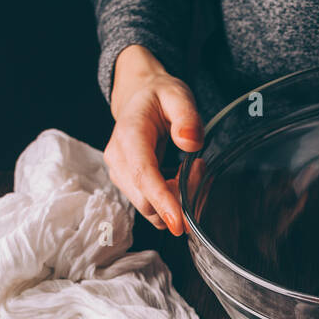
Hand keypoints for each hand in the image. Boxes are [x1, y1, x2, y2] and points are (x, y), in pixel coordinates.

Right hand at [104, 45, 202, 234]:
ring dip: (178, 199)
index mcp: (129, 134)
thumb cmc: (159, 97)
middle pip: (148, 200)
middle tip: (200, 167)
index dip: (162, 202)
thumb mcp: (177, 95)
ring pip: (151, 209)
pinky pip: (153, 207)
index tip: (179, 223)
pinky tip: (182, 176)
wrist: (139, 98)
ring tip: (192, 167)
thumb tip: (190, 141)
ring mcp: (120, 175)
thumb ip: (186, 116)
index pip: (143, 175)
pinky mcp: (128, 186)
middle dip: (180, 198)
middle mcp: (118, 159)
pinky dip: (173, 201)